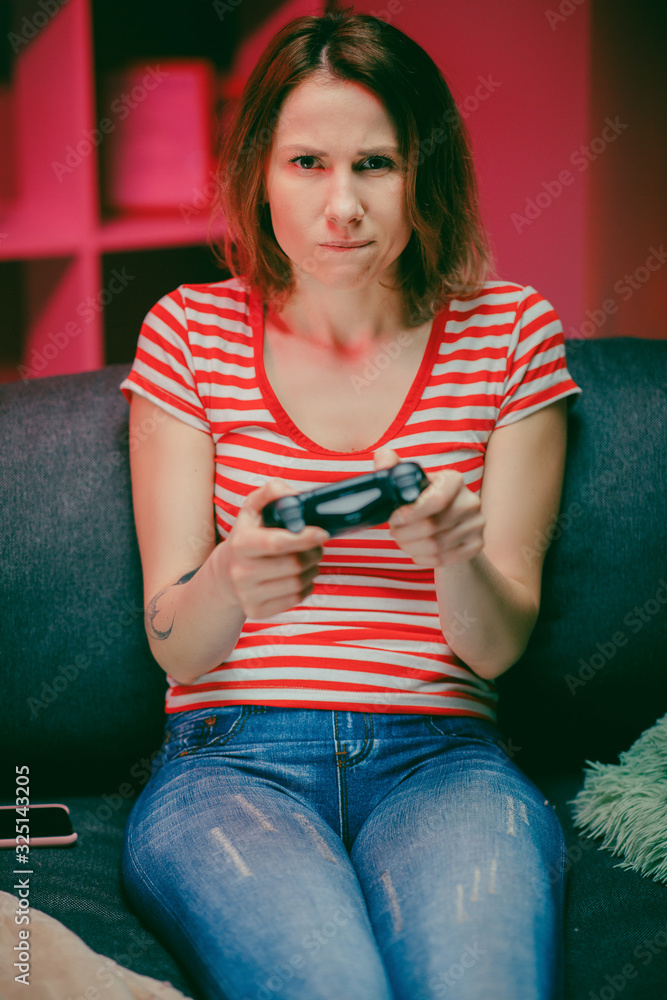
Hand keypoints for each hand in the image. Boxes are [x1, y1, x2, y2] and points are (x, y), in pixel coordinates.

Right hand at [219, 478, 328, 618]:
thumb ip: (271, 492)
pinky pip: (294, 599)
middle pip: (294, 565)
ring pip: (297, 584)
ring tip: (310, 561)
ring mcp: (247, 594)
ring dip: (312, 570)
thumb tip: (293, 494)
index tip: (322, 534)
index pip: (277, 543)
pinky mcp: (256, 611)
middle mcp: (240, 572)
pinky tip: (302, 577)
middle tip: (318, 547)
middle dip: (314, 554)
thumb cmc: (247, 536)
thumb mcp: (252, 509)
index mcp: (240, 543)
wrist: (226, 573)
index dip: (305, 538)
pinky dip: (306, 587)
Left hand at [373, 448, 484, 567]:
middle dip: (405, 534)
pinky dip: (424, 558)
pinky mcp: (476, 545)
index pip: (437, 499)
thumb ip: (394, 469)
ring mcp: (477, 524)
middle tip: (394, 533)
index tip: (393, 519)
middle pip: (432, 526)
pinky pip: (444, 559)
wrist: (451, 527)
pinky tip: (417, 552)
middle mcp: (471, 501)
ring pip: (436, 546)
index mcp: (454, 480)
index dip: (410, 514)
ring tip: (403, 542)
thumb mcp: (412, 484)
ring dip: (411, 547)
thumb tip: (382, 456)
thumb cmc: (425, 502)